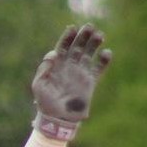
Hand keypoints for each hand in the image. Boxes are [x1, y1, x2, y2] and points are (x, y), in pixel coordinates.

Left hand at [31, 23, 111, 140]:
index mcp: (57, 65)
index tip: (73, 28)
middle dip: (83, 36)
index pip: (63, 46)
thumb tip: (52, 54)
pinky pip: (99, 68)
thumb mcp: (39, 86)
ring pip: (89, 54)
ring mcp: (81, 73)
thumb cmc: (45, 103)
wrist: (58, 119)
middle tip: (90, 26)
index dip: (68, 37)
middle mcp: (70, 66)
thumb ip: (44, 69)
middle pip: (78, 46)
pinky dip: (104, 60)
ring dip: (94, 43)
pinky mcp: (91, 82)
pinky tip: (107, 52)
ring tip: (100, 35)